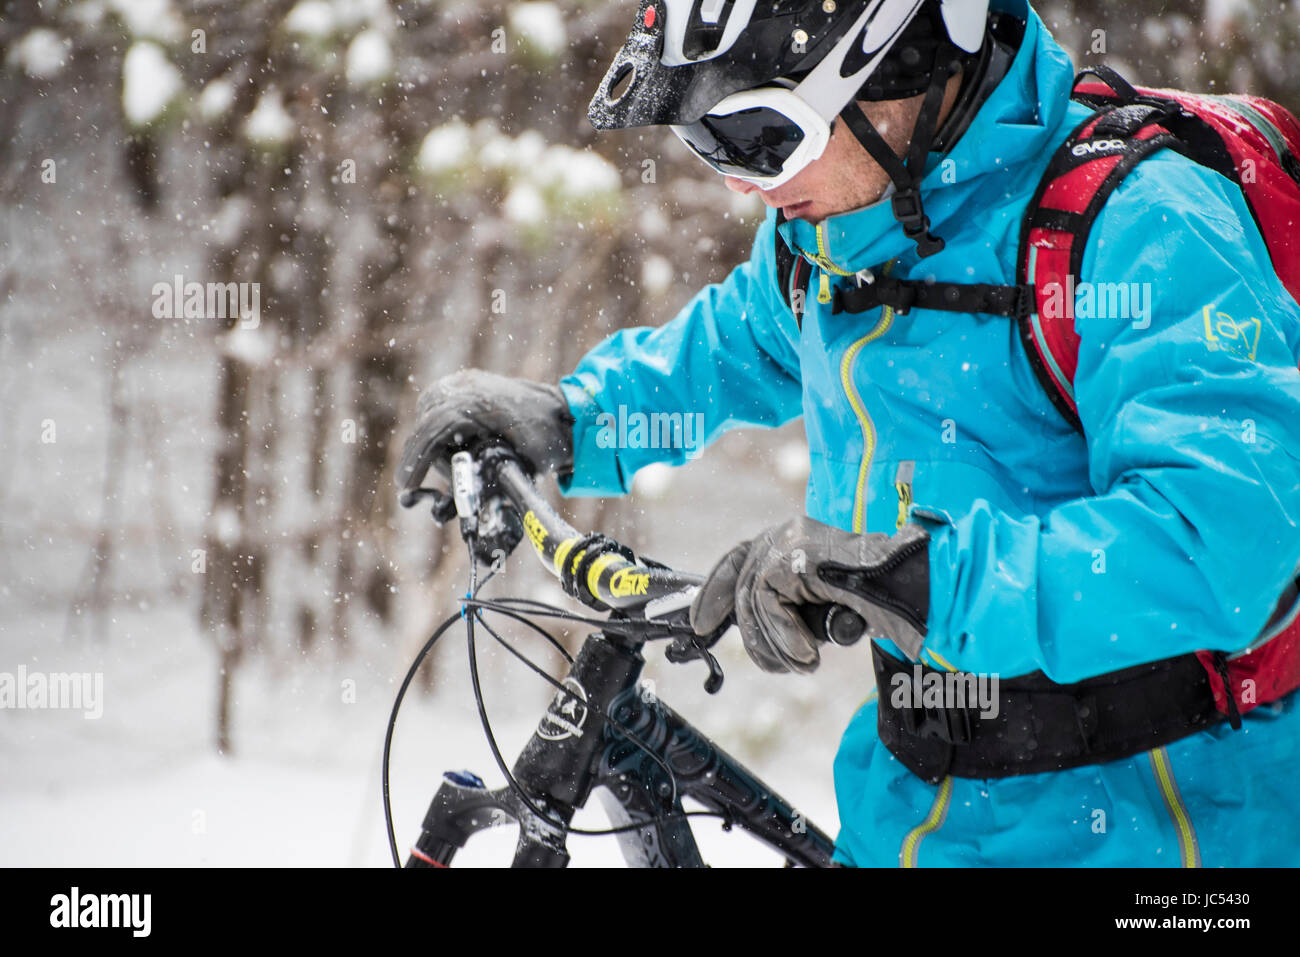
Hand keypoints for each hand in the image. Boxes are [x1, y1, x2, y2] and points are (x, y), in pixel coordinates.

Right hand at [395, 369, 574, 491]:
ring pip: (430, 416)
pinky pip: (440, 407)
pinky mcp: (466, 383)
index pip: (431, 432)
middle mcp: (466, 387)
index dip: (415, 462)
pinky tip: (456, 449)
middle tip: (424, 486)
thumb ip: (484, 484)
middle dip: (425, 458)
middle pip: (426, 425)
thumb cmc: (547, 444)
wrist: (567, 415)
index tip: (406, 487)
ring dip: (434, 445)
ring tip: (454, 468)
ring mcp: (465, 381)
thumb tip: (454, 506)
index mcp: (476, 405)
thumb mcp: (517, 469)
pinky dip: (441, 431)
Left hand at [689, 517, 929, 673]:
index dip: (713, 592)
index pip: (737, 559)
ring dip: (777, 643)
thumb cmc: (880, 603)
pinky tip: (810, 654)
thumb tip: (752, 634)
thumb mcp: (821, 608)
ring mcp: (790, 540)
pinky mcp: (795, 555)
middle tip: (777, 664)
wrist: (915, 591)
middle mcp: (787, 533)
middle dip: (749, 632)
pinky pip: (769, 603)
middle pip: (739, 580)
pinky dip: (786, 635)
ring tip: (805, 663)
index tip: (700, 625)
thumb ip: (789, 611)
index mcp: (792, 540)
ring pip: (753, 598)